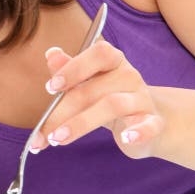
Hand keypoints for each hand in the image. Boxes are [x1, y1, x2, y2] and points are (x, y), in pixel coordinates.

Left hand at [29, 41, 163, 158]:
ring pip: (113, 106)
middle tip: (41, 134)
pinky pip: (149, 125)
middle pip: (93, 90)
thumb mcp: (87, 83)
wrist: (145, 120)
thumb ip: (68, 70)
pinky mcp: (154, 123)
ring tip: (57, 140)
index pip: (99, 53)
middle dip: (61, 113)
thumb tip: (51, 54)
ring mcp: (142, 99)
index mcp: (112, 61)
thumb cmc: (106, 98)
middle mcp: (130, 76)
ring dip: (81, 124)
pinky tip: (125, 138)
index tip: (50, 87)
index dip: (74, 68)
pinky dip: (139, 131)